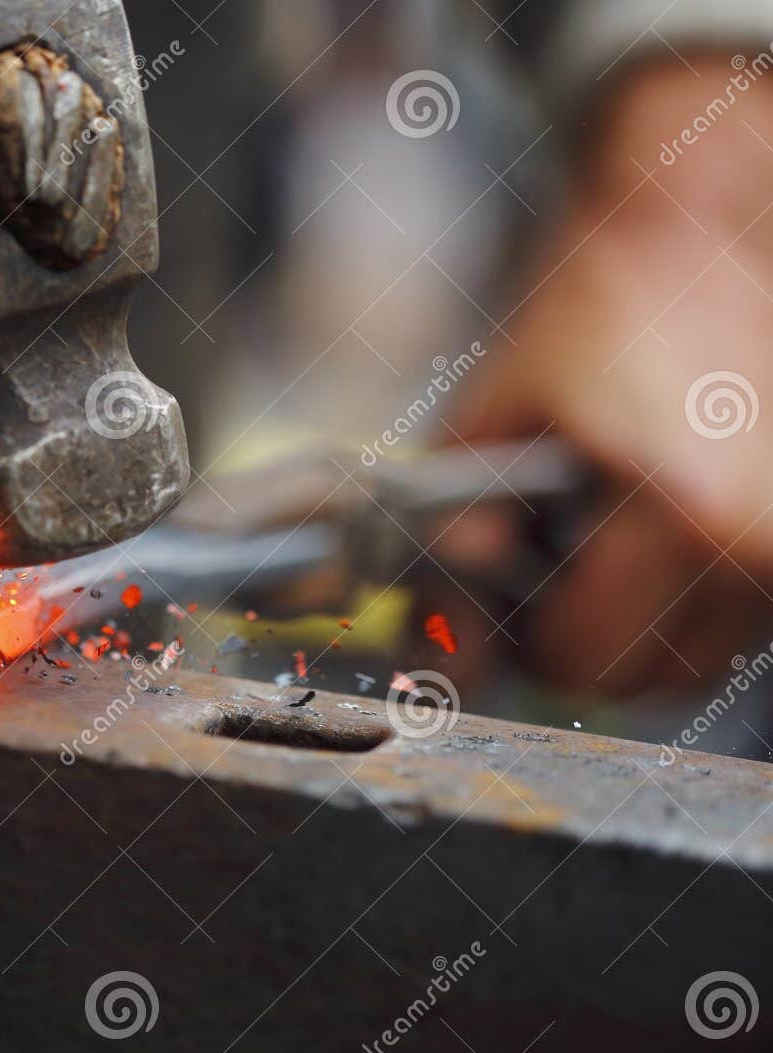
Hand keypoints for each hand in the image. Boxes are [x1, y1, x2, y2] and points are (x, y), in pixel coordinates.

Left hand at [451, 56, 772, 694]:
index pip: (580, 662)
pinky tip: (645, 523)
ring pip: (691, 655)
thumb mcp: (492, 416)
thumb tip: (452, 630)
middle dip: (574, 633)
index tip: (498, 598)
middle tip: (542, 564)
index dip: (519, 636)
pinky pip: (729, 612)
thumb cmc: (597, 307)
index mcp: (681, 516)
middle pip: (640, 677)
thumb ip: (455, 534)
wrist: (694, 232)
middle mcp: (759, 543)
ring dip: (630, 617)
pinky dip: (678, 589)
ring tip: (598, 532)